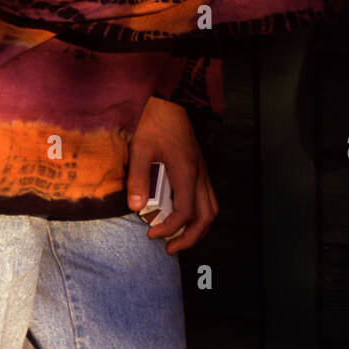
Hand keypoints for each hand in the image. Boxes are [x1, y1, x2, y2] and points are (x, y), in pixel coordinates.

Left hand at [127, 96, 218, 253]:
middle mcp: (199, 173)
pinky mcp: (199, 167)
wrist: (168, 101)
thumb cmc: (154, 122)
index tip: (151, 233)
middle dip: (190, 237)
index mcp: (186, 171)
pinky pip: (207, 197)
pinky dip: (198, 213)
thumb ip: (138, 178)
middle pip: (207, 215)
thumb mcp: (140, 149)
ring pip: (212, 207)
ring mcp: (202, 170)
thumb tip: (137, 207)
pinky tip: (181, 215)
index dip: (170, 228)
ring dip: (198, 227)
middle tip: (169, 248)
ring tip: (178, 237)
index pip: (186, 211)